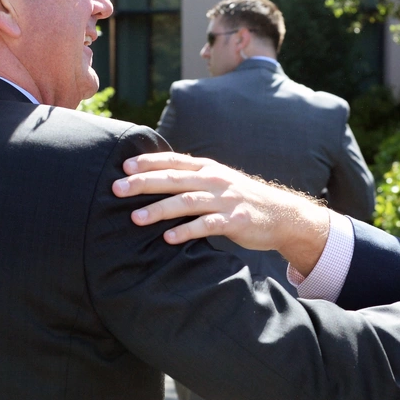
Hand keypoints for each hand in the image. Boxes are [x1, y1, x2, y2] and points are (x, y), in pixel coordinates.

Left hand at [112, 152, 329, 273]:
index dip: (148, 162)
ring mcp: (225, 200)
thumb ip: (192, 179)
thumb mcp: (218, 181)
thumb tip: (155, 179)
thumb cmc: (242, 199)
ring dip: (159, 209)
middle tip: (117, 188)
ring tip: (136, 218)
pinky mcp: (234, 221)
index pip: (173, 160)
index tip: (124, 166)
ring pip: (187, 202)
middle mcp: (215, 180)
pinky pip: (206, 226)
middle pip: (174, 179)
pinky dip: (186, 231)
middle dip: (143, 183)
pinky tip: (168, 238)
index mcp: (208, 168)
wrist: (282, 215)